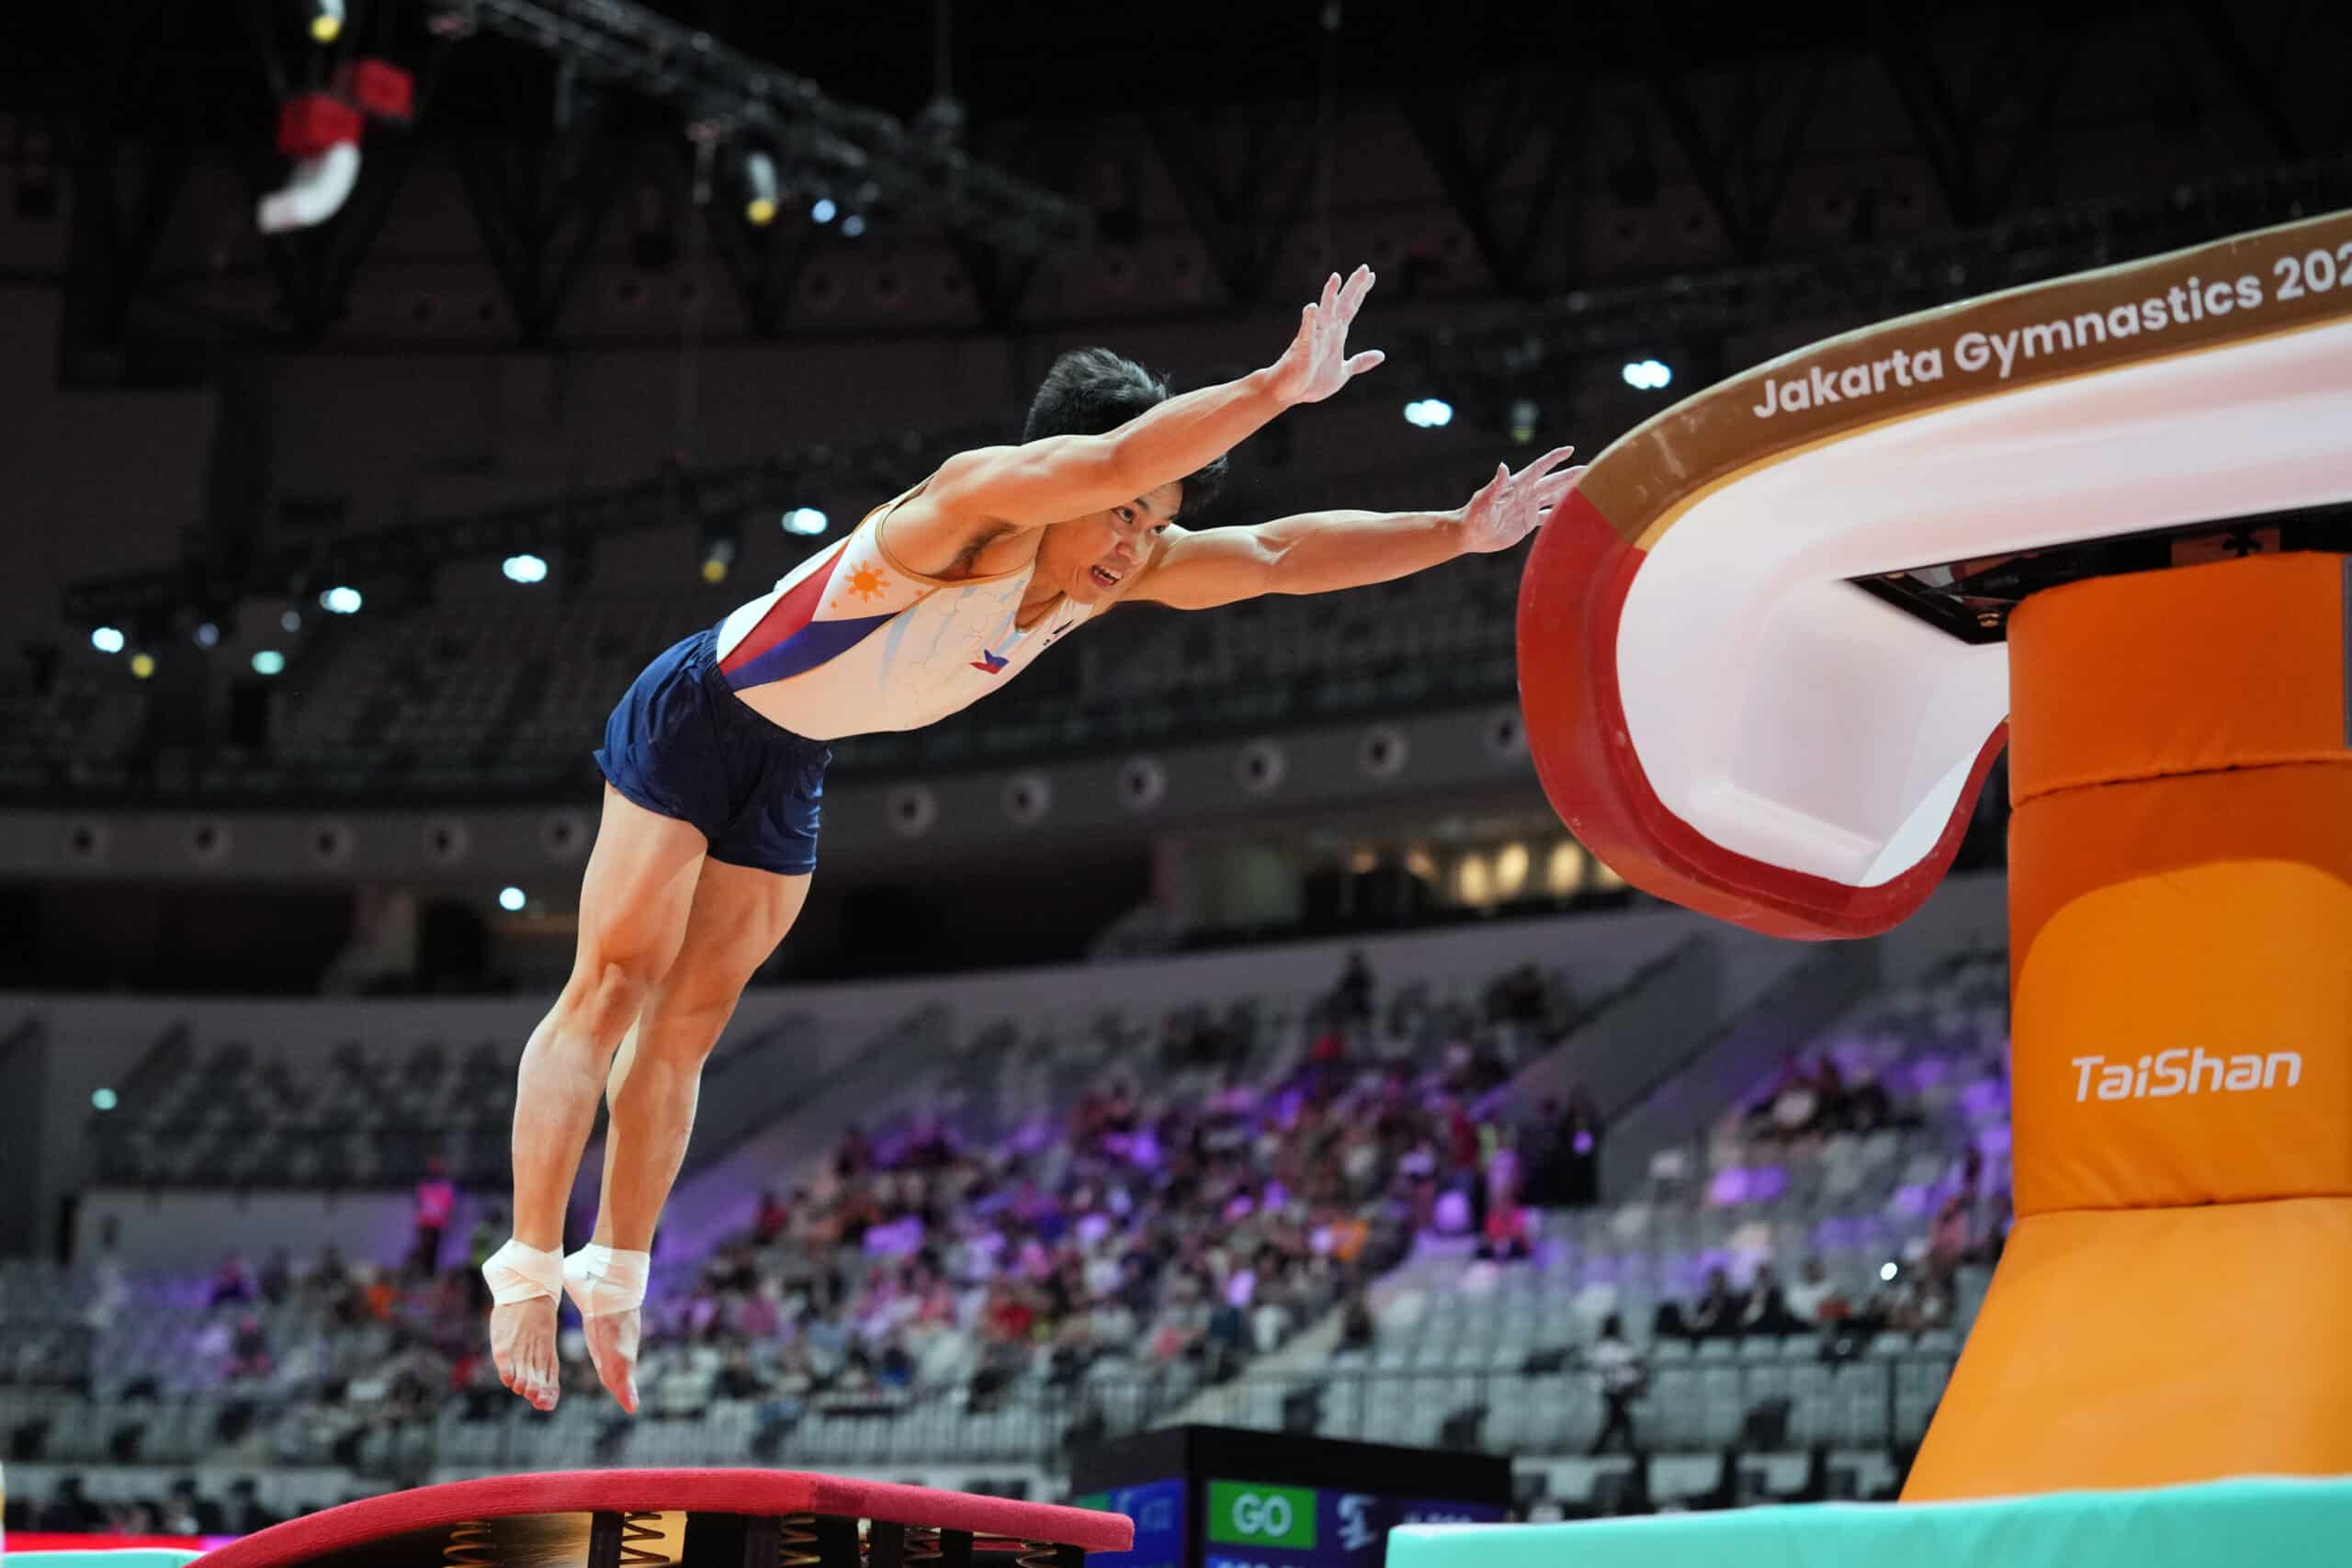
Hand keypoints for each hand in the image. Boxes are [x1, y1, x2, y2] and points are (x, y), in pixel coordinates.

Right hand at [1265, 266, 1384, 405]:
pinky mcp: (1301, 349)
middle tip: (1365, 268)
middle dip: (1353, 287)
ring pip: (1323, 313)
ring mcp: (1313, 338)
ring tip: (1336, 278)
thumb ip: (1360, 362)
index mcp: (1336, 335)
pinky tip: (1312, 307)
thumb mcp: (1343, 372)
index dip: (1361, 292)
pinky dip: (1309, 320)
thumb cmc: (1311, 381)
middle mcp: (1325, 331)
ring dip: (1329, 296)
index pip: (1351, 308)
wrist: (1287, 392)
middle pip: (1342, 305)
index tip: (1371, 275)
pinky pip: (1305, 333)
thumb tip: (1381, 355)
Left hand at [1456, 445, 1583, 553]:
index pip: (1539, 468)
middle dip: (1570, 475)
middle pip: (1552, 481)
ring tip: (1586, 488)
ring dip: (1568, 492)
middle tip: (1590, 469)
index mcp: (1517, 485)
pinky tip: (1571, 513)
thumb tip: (1503, 466)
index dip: (1554, 458)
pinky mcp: (1527, 522)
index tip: (1570, 449)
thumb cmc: (1473, 516)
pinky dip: (1559, 513)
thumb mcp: (1483, 500)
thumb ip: (1495, 485)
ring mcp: (1527, 507)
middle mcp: (1525, 494)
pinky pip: (1547, 515)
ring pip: (1553, 497)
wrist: (1468, 534)